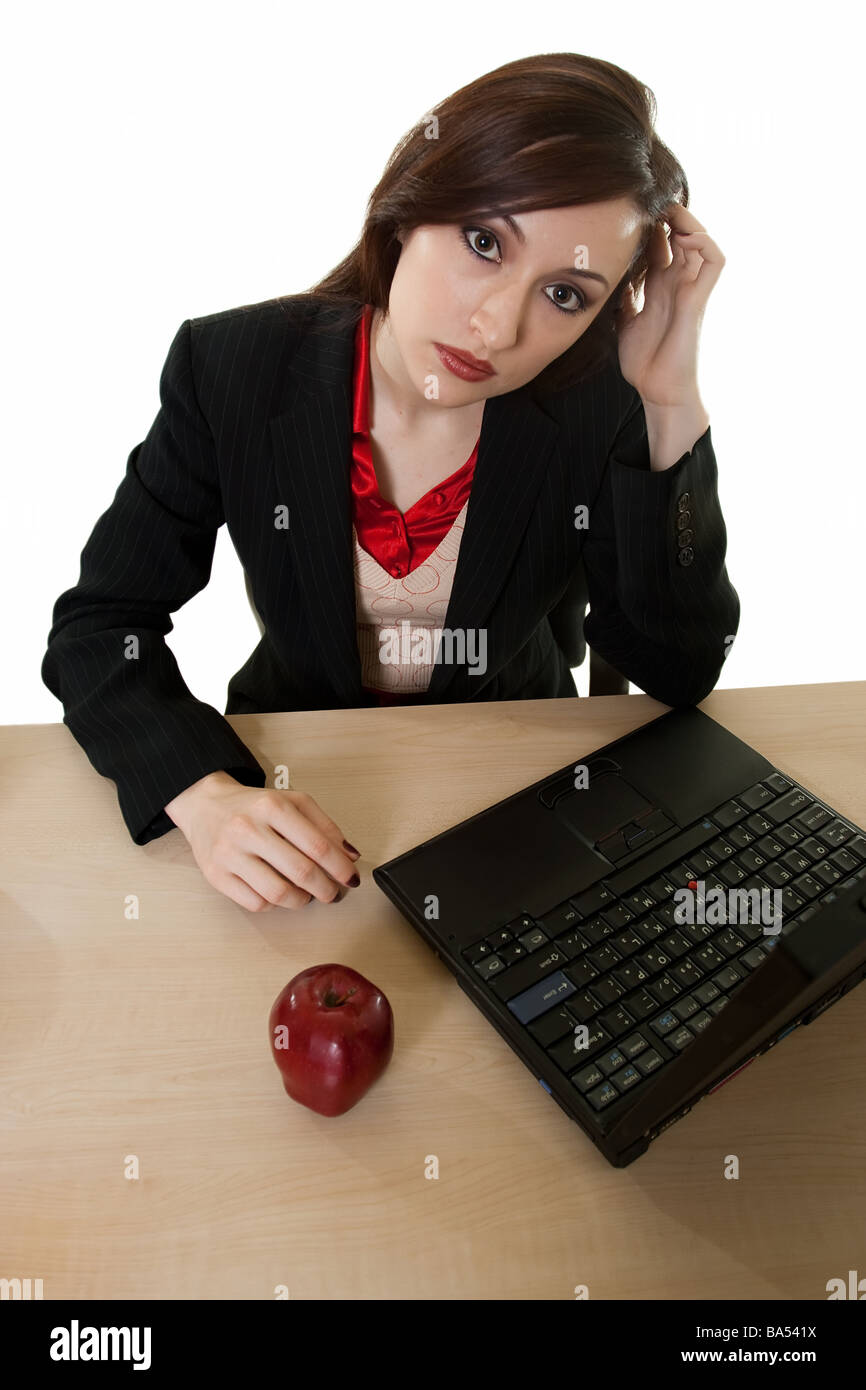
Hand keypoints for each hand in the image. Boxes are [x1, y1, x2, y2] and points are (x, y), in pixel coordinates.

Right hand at [165, 772, 361, 911]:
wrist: (206, 806)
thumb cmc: (254, 807)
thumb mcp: (293, 802)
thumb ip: (324, 826)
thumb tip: (349, 856)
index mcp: (272, 807)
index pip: (317, 845)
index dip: (340, 867)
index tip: (351, 878)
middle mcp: (248, 829)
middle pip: (301, 872)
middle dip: (326, 888)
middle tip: (333, 893)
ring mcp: (229, 854)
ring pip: (277, 893)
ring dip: (301, 900)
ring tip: (307, 895)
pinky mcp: (216, 875)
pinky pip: (255, 903)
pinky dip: (274, 904)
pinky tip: (278, 893)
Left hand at [615, 203, 724, 408]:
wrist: (656, 390)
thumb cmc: (643, 362)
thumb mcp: (623, 319)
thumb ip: (623, 294)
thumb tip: (609, 272)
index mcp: (659, 285)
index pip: (659, 242)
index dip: (647, 223)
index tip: (626, 209)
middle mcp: (677, 282)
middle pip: (680, 234)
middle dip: (666, 214)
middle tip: (645, 200)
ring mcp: (690, 288)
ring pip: (700, 239)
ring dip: (687, 220)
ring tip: (666, 210)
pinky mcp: (699, 298)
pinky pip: (714, 260)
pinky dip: (703, 242)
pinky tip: (682, 236)